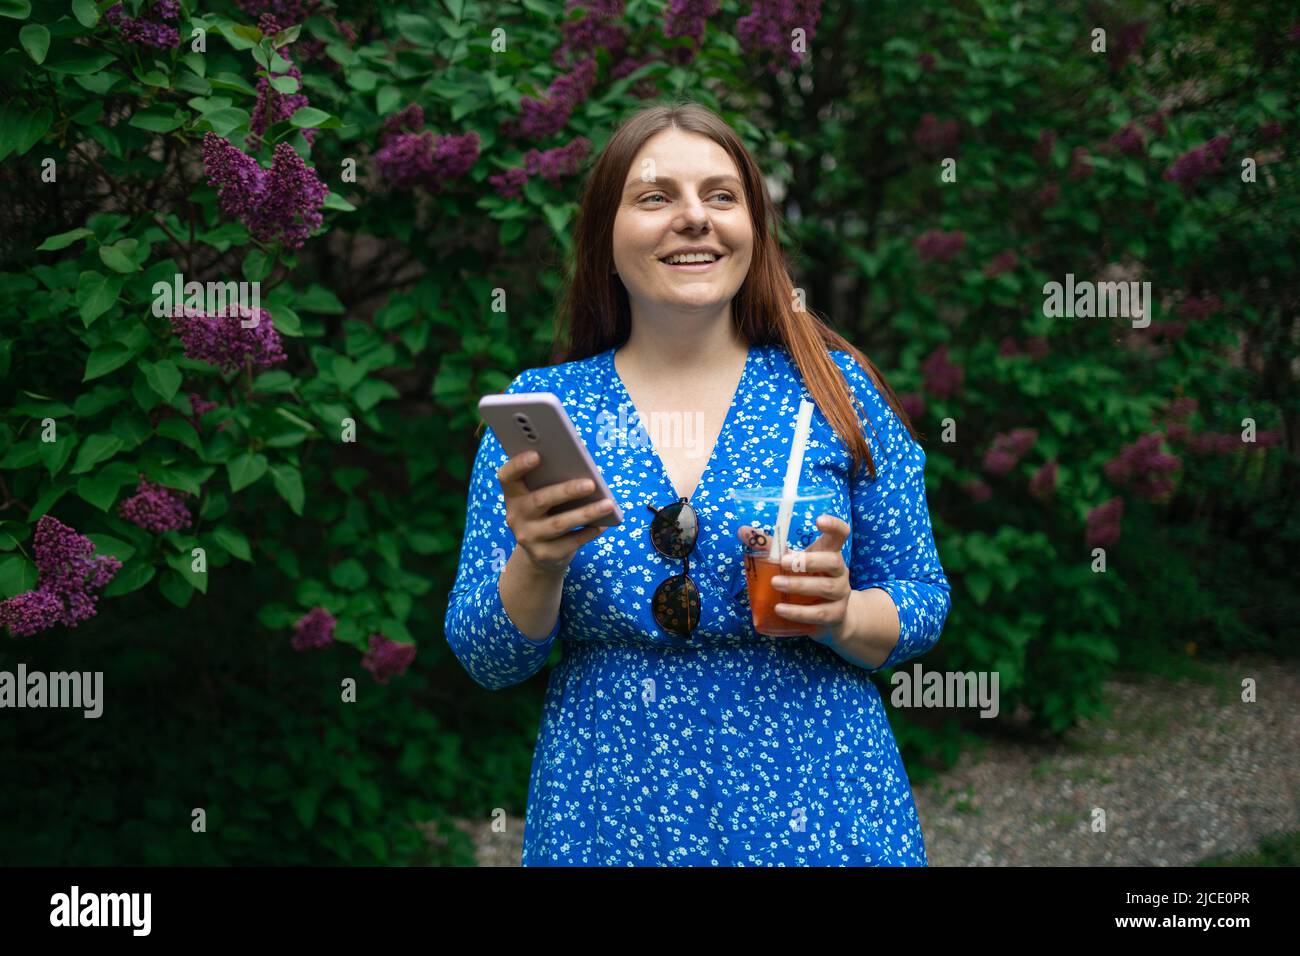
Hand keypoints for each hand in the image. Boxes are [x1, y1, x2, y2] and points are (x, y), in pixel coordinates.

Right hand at [497, 450, 614, 573]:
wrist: (542, 553)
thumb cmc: (549, 513)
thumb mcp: (544, 496)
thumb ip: (553, 481)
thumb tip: (584, 470)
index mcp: (514, 494)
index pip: (507, 477)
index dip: (518, 465)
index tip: (537, 455)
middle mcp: (516, 516)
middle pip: (540, 500)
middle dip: (567, 491)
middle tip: (591, 484)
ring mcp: (528, 537)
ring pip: (558, 524)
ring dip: (586, 513)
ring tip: (608, 504)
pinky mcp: (543, 554)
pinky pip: (569, 542)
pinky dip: (588, 532)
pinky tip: (603, 524)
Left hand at [767, 514, 853, 643]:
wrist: (830, 617)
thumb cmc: (808, 581)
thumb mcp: (792, 562)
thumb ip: (770, 547)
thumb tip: (743, 531)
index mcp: (830, 553)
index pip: (840, 534)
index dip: (833, 525)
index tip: (818, 520)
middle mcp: (839, 571)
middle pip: (832, 561)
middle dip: (809, 561)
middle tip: (784, 561)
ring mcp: (840, 594)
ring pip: (825, 588)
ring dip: (799, 585)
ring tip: (775, 583)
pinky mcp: (835, 615)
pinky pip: (818, 613)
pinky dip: (798, 612)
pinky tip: (780, 609)